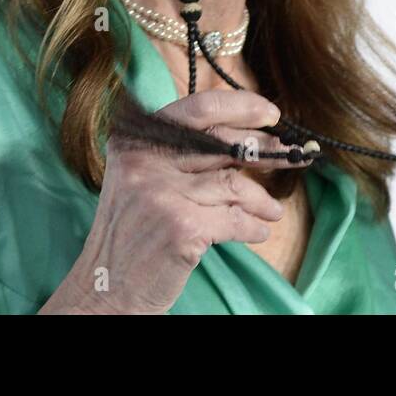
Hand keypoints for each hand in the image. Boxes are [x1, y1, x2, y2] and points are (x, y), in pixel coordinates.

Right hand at [40, 88, 309, 313]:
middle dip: (264, 149)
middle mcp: (145, 160)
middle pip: (222, 142)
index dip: (241, 107)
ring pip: (234, 184)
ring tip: (271, 210)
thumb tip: (246, 137)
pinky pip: (236, 219)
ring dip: (261, 199)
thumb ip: (181, 154)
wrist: (106, 289)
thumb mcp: (141, 180)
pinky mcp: (182, 226)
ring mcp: (163, 192)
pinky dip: (253, 227)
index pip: (198, 108)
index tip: (269, 113)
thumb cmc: (132, 234)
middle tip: (289, 156)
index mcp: (135, 141)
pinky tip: (259, 231)